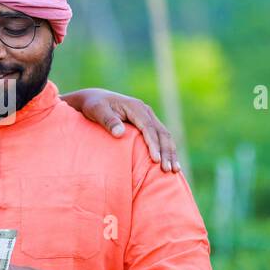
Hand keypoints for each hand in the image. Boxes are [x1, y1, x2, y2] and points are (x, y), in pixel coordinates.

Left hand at [61, 88, 179, 171]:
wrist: (96, 99)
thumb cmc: (94, 106)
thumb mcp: (97, 111)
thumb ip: (108, 121)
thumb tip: (119, 133)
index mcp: (135, 107)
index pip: (148, 127)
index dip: (153, 144)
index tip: (155, 160)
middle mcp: (146, 111)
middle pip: (162, 133)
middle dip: (167, 151)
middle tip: (168, 170)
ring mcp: (149, 118)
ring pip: (165, 136)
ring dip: (171, 153)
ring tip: (175, 170)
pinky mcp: (148, 124)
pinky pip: (161, 138)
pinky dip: (168, 151)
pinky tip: (172, 164)